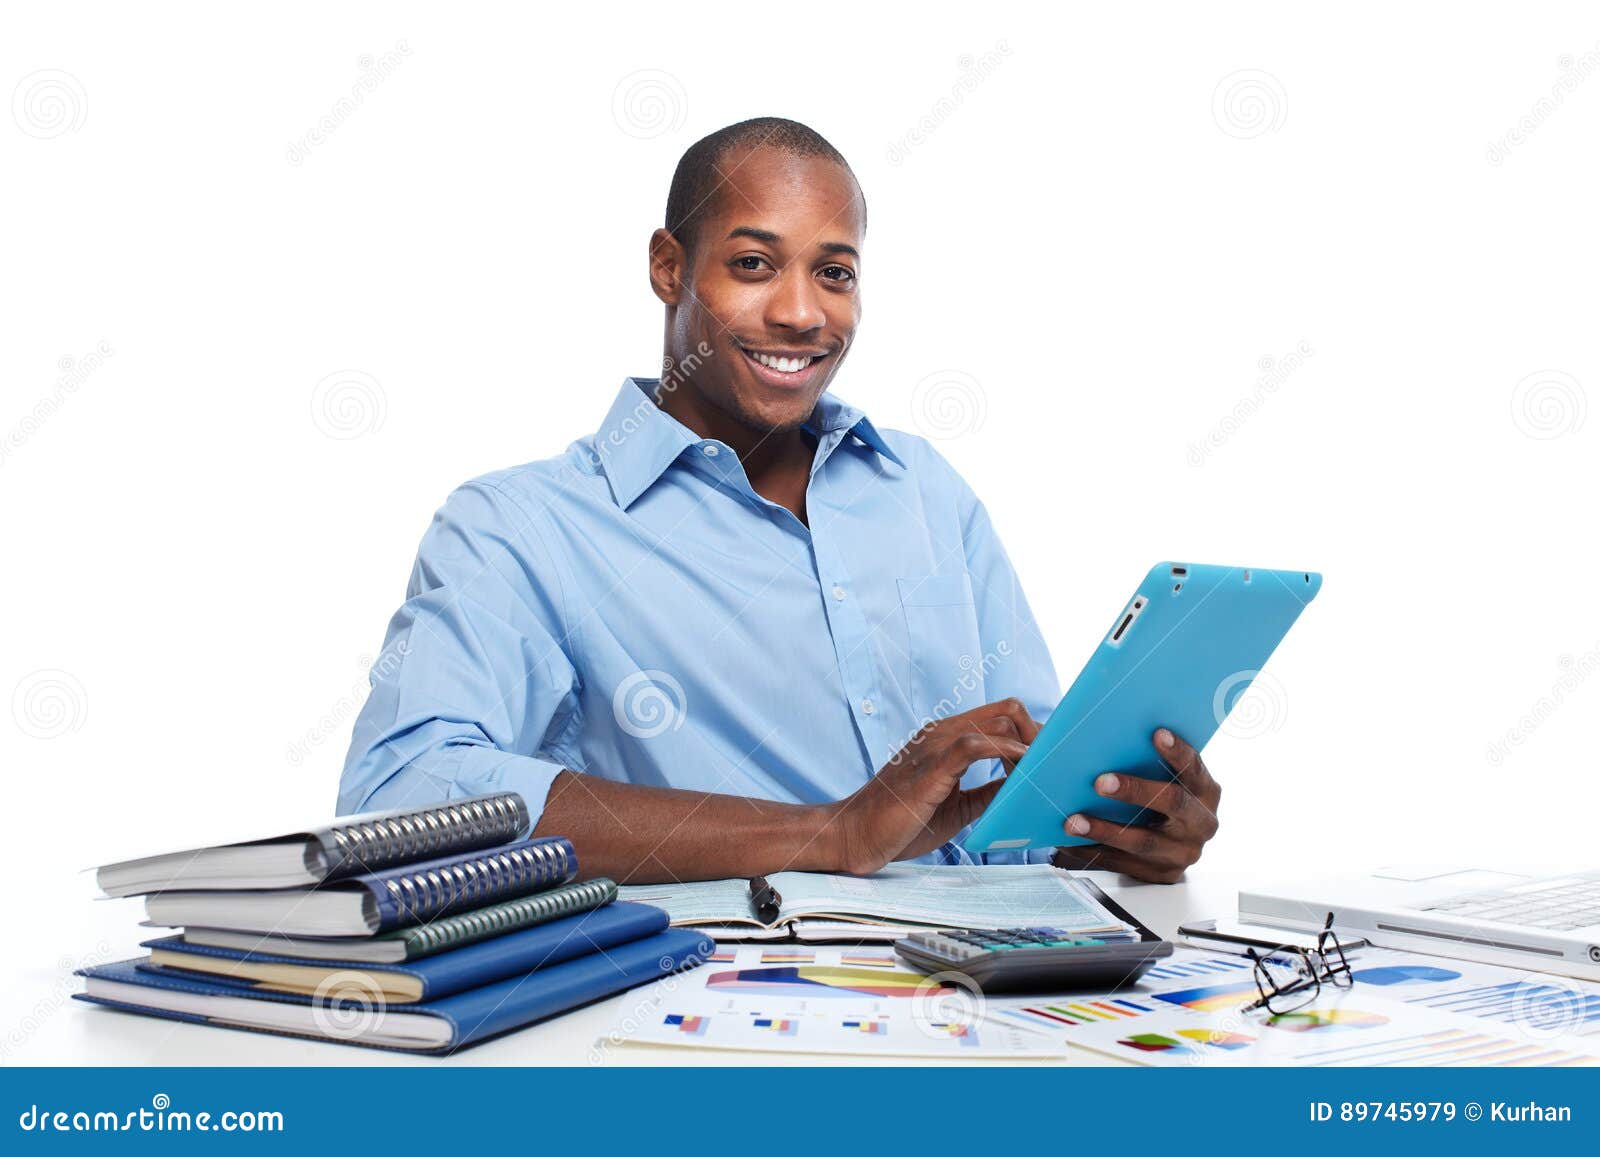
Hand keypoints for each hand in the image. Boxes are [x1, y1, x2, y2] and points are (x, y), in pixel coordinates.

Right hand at [826, 698, 1040, 874]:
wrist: (856, 835)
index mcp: (946, 739)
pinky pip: (974, 744)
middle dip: (1039, 733)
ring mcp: (935, 745)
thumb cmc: (901, 822)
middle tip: (1055, 765)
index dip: (1032, 731)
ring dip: (1029, 742)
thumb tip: (1023, 786)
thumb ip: (988, 791)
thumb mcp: (958, 806)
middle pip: (1007, 709)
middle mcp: (942, 733)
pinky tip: (1020, 767)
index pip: (1000, 715)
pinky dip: (1004, 751)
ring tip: (1047, 769)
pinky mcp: (930, 767)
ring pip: (996, 721)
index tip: (1053, 756)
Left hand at [1050, 728, 1220, 883]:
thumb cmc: (1162, 794)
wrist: (1175, 840)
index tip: (1157, 733)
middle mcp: (1202, 822)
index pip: (1194, 768)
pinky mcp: (1163, 873)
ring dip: (1105, 830)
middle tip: (1100, 782)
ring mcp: (1184, 852)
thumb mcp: (1167, 777)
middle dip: (1134, 791)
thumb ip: (1148, 758)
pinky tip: (1072, 843)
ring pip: (1143, 842)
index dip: (1177, 752)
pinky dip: (1096, 851)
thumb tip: (1108, 728)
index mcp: (1206, 791)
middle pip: (1172, 804)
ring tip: (1074, 821)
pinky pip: (1126, 864)